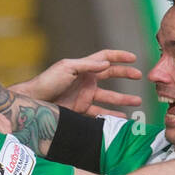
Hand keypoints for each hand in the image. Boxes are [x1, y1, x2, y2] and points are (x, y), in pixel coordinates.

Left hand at [14, 51, 142, 116]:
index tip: (133, 58)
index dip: (119, 56)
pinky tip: (121, 118)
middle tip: (140, 77)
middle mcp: (86, 80)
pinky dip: (110, 116)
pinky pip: (100, 113)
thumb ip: (88, 66)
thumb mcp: (67, 68)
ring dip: (123, 99)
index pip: (105, 58)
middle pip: (111, 75)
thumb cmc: (47, 81)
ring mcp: (84, 96)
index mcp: (84, 67)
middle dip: (126, 75)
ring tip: (137, 103)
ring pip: (109, 97)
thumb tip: (107, 63)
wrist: (34, 103)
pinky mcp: (81, 110)